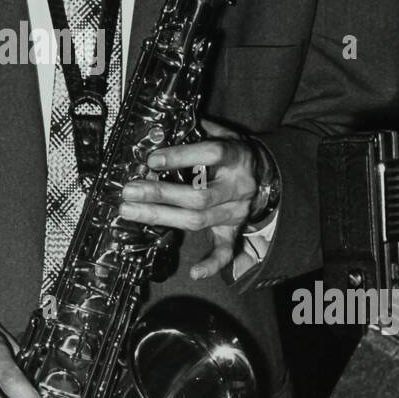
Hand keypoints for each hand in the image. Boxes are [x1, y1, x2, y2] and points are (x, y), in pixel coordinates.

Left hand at [118, 119, 264, 279]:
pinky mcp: (234, 229)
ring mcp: (236, 211)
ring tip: (131, 210)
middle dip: (160, 194)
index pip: (211, 155)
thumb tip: (166, 125)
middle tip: (130, 191)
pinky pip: (226, 250)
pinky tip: (194, 272)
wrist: (268, 175)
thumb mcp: (224, 133)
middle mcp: (238, 187)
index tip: (152, 160)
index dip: (181, 157)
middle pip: (198, 196)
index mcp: (237, 158)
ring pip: (199, 220)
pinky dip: (212, 264)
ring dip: (161, 217)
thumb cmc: (236, 153)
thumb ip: (199, 129)